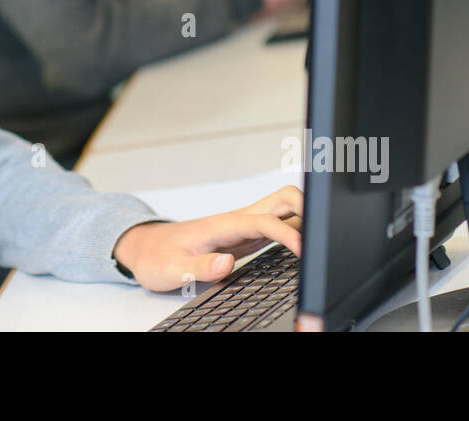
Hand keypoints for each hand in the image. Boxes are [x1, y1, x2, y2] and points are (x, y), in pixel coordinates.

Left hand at [113, 185, 303, 291]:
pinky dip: (297, 230)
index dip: (288, 235)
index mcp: (222, 225)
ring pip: (285, 208)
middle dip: (308, 209)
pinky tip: (303, 248)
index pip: (265, 221)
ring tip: (319, 244)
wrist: (146, 248)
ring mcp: (245, 225)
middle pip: (284, 198)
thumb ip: (199, 267)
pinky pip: (280, 225)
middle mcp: (238, 220)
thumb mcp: (171, 269)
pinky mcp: (247, 235)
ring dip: (305, 218)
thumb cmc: (157, 257)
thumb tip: (226, 263)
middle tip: (322, 239)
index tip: (304, 253)